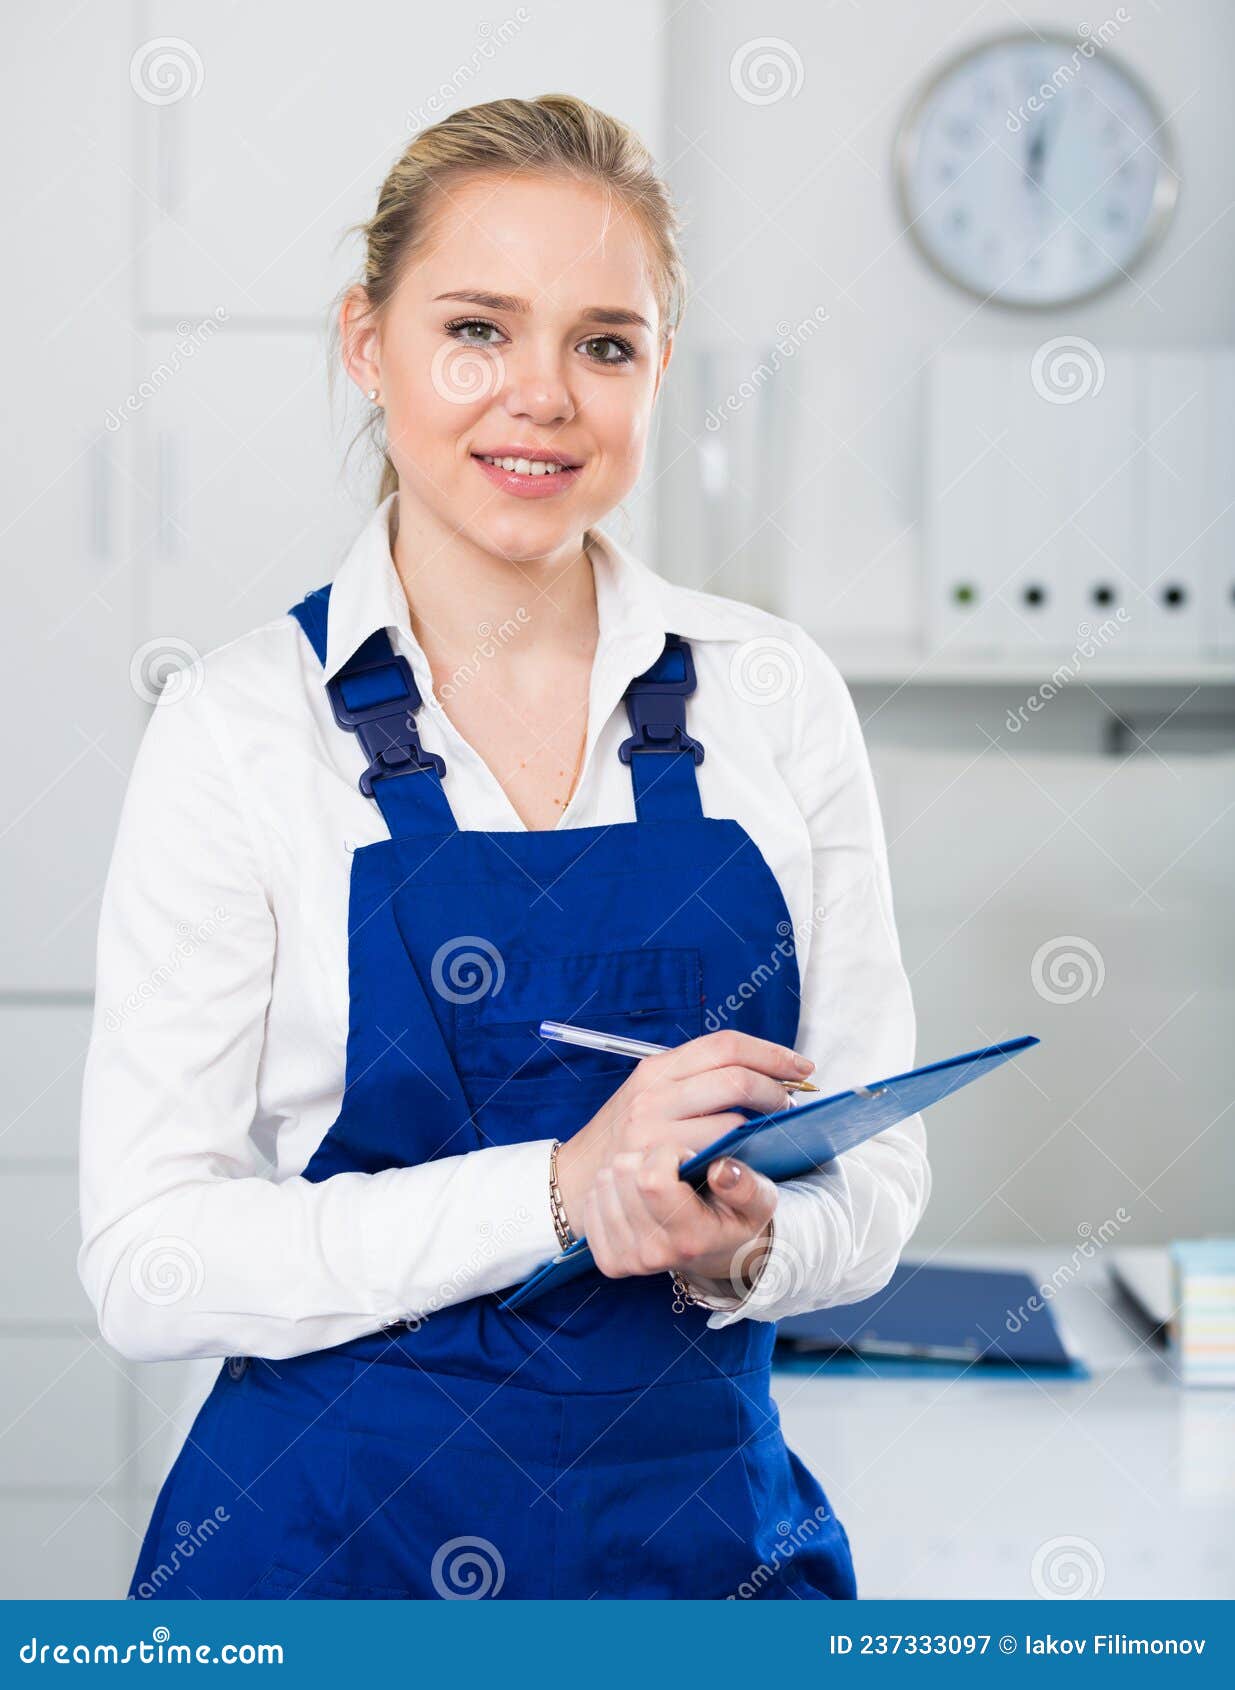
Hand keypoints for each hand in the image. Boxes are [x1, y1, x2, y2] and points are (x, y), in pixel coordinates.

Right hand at [554, 1030, 812, 1231]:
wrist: (579, 1179)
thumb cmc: (627, 1133)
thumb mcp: (650, 1091)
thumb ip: (696, 1079)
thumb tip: (764, 1072)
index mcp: (657, 1068)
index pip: (726, 1045)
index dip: (771, 1053)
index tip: (800, 1068)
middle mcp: (654, 1094)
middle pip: (736, 1078)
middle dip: (775, 1090)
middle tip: (788, 1104)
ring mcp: (655, 1132)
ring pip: (733, 1121)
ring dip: (763, 1126)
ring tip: (769, 1131)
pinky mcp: (659, 1167)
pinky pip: (717, 1156)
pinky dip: (741, 1153)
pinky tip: (747, 1154)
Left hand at [580, 1142, 777, 1294]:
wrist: (715, 1252)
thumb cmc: (736, 1217)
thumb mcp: (759, 1202)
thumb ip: (746, 1186)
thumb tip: (720, 1169)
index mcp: (690, 1239)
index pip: (652, 1180)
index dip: (667, 1154)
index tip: (686, 1158)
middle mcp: (654, 1255)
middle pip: (623, 1172)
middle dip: (648, 1156)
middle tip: (671, 1169)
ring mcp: (627, 1261)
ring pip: (604, 1179)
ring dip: (629, 1169)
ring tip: (656, 1182)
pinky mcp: (607, 1260)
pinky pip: (592, 1198)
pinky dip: (612, 1188)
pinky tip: (637, 1197)